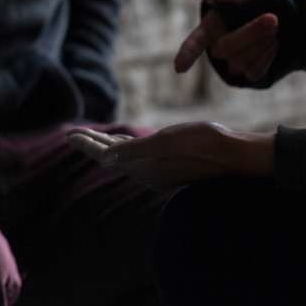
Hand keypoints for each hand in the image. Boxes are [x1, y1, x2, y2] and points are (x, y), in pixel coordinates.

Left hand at [66, 123, 273, 187]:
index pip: (105, 155)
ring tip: (93, 138)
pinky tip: (126, 144)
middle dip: (92, 144)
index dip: (86, 144)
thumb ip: (136, 151)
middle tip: (72, 133)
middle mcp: (148, 171)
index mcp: (143, 167)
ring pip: (125, 157)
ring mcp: (160, 170)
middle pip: (111, 157)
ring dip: (106, 146)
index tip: (68, 134)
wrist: (237, 156)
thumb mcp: (167, 142)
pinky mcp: (172, 165)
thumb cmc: (203, 144)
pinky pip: (139, 157)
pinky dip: (125, 147)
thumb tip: (107, 159)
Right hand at [174, 0, 279, 83]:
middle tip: (273, 19)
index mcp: (210, 26)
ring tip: (274, 28)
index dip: (187, 53)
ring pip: (239, 62)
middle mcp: (217, 47)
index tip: (179, 67)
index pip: (195, 42)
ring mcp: (233, 64)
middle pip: (224, 49)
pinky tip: (273, 43)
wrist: (292, 16)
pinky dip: (266, 56)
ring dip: (260, 43)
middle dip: (250, 33)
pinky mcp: (249, 76)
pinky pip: (254, 71)